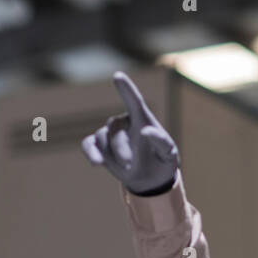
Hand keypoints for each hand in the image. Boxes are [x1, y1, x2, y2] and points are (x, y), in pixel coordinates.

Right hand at [81, 71, 179, 194]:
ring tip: (127, 169)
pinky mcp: (100, 147)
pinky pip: (89, 144)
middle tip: (130, 165)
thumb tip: (145, 131)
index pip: (134, 101)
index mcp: (142, 119)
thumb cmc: (162, 162)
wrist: (151, 180)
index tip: (118, 76)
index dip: (126, 89)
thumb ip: (161, 142)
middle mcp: (124, 122)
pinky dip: (91, 152)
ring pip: (102, 138)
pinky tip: (96, 163)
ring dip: (112, 156)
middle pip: (114, 128)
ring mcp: (110, 134)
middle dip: (121, 149)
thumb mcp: (168, 154)